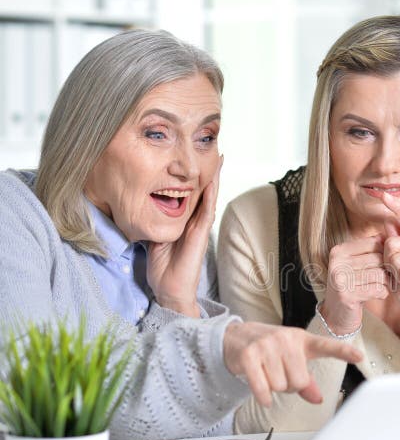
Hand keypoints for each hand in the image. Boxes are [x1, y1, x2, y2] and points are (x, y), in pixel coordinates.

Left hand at [147, 155, 221, 315]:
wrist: (170, 290)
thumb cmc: (162, 268)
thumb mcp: (153, 238)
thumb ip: (153, 222)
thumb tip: (140, 208)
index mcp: (184, 222)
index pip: (190, 194)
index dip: (193, 176)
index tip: (194, 157)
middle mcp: (194, 222)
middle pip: (204, 191)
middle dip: (208, 171)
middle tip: (213, 149)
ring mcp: (199, 227)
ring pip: (209, 197)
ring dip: (214, 178)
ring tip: (219, 158)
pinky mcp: (200, 234)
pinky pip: (207, 210)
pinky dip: (211, 194)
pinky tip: (212, 180)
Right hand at [223, 321, 362, 405]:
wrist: (236, 337)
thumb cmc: (270, 350)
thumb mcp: (291, 360)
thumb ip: (307, 380)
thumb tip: (318, 399)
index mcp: (302, 340)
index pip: (326, 346)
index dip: (343, 353)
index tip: (359, 357)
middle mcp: (286, 339)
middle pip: (300, 381)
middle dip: (290, 386)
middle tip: (279, 375)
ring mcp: (267, 345)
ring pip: (281, 386)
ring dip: (274, 388)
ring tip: (267, 374)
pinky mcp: (250, 355)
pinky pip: (263, 388)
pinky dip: (264, 397)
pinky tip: (262, 394)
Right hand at [319, 235, 388, 334]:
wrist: (337, 315)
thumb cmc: (353, 285)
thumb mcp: (358, 263)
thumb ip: (373, 247)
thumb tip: (395, 226)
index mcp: (339, 250)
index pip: (375, 242)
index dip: (387, 254)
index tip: (389, 265)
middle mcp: (337, 262)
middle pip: (378, 258)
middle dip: (389, 269)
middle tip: (391, 278)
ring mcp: (340, 279)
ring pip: (380, 274)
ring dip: (387, 282)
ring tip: (384, 286)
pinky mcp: (347, 295)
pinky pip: (378, 289)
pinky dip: (383, 293)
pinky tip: (378, 294)